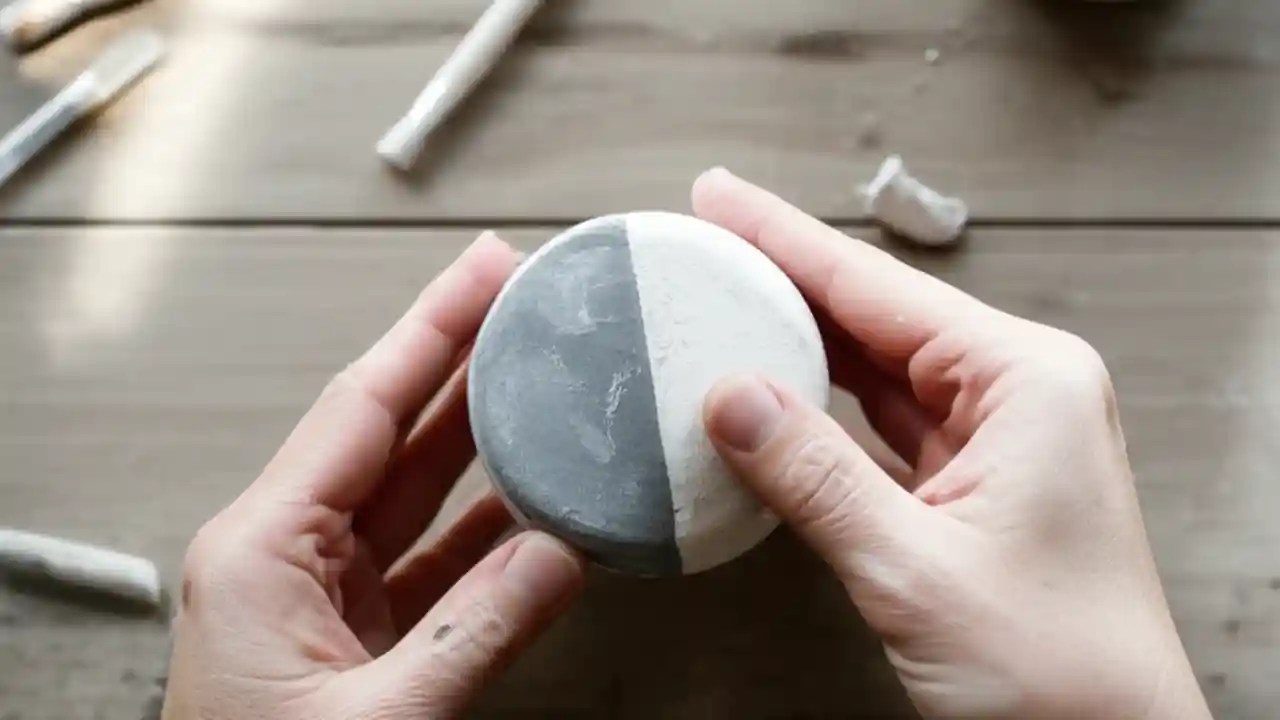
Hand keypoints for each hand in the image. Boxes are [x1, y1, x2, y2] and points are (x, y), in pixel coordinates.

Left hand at [163, 234, 584, 719]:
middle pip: (389, 431)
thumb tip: (555, 557)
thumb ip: (473, 635)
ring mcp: (321, 595)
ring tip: (539, 377)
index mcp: (260, 552)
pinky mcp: (354, 636)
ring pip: (414, 490)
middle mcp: (285, 557)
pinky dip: (485, 528)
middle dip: (458, 358)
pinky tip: (534, 503)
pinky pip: (431, 558)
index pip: (362, 410)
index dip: (432, 331)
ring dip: (478, 434)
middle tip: (518, 297)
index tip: (482, 272)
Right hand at [693, 169, 1211, 719]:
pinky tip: (770, 394)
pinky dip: (822, 411)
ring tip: (723, 305)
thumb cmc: (1058, 673)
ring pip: (876, 369)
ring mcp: (997, 438)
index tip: (718, 198)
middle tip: (704, 244)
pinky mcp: (973, 484)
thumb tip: (729, 398)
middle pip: (876, 317)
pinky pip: (882, 425)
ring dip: (801, 344)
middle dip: (786, 281)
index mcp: (1025, 381)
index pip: (877, 289)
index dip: (784, 239)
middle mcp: (1017, 393)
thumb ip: (812, 476)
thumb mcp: (914, 569)